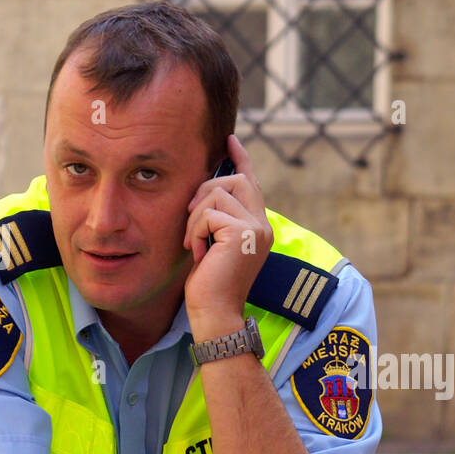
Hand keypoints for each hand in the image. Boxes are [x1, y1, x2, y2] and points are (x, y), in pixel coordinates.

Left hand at [181, 135, 272, 335]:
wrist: (215, 313)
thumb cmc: (209, 286)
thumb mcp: (214, 245)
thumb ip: (218, 218)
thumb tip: (208, 188)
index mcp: (258, 227)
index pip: (251, 182)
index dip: (240, 158)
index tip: (229, 139)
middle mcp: (263, 225)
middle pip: (234, 180)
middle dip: (204, 193)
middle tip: (191, 220)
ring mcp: (256, 228)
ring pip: (217, 194)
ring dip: (196, 218)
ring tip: (196, 245)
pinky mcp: (243, 233)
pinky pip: (208, 213)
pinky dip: (195, 231)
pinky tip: (200, 254)